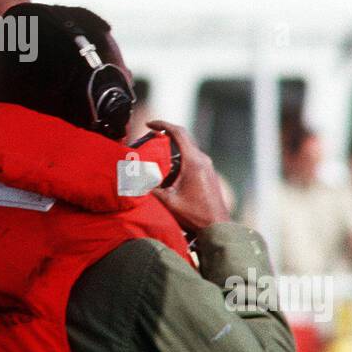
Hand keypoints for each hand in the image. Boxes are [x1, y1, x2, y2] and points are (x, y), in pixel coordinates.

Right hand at [146, 119, 230, 233]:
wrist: (217, 227)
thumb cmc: (196, 215)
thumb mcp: (168, 201)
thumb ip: (150, 189)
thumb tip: (134, 180)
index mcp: (194, 161)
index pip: (178, 132)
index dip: (162, 124)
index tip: (149, 124)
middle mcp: (203, 160)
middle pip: (183, 137)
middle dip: (166, 134)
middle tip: (150, 137)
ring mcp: (208, 166)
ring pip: (188, 147)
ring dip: (173, 146)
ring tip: (157, 152)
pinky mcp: (208, 173)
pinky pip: (193, 157)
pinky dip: (180, 156)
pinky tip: (170, 167)